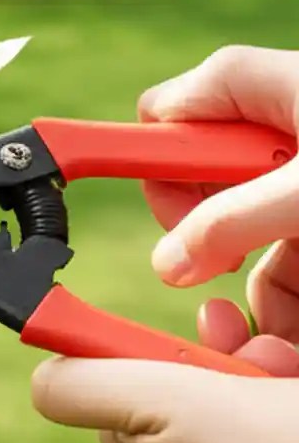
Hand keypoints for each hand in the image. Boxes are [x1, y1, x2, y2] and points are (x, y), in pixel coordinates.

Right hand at [141, 46, 298, 359]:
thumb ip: (230, 220)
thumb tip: (167, 262)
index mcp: (270, 94)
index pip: (175, 109)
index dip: (157, 159)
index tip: (163, 212)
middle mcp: (284, 136)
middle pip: (206, 188)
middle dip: (208, 248)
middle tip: (213, 277)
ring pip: (252, 249)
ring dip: (258, 304)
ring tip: (270, 348)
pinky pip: (293, 277)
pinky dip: (289, 316)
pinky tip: (289, 346)